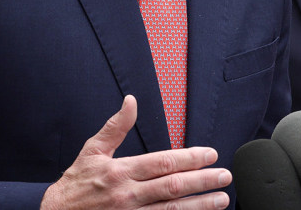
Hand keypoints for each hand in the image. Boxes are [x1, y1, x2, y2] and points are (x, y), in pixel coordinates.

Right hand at [40, 95, 230, 209]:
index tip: (211, 155)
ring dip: (199, 205)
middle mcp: (128, 194)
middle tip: (225, 176)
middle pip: (173, 186)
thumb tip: (131, 101)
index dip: (190, 158)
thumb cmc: (75, 185)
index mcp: (121, 171)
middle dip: (203, 181)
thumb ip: (115, 128)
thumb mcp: (91, 151)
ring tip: (222, 200)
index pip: (163, 162)